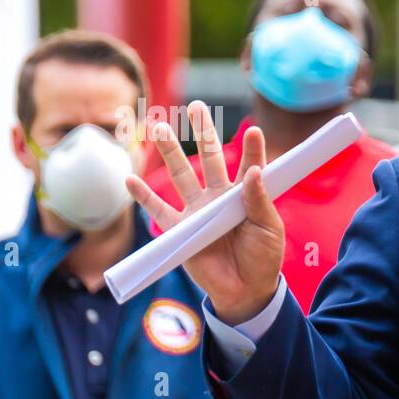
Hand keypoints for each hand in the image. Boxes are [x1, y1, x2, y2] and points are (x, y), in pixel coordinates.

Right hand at [125, 101, 284, 323]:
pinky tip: (130, 179)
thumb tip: (254, 171)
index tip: (254, 131)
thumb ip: (259, 200)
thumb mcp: (269, 229)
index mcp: (244, 194)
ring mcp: (197, 211)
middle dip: (202, 132)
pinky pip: (158, 210)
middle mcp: (219, 197)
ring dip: (170, 152)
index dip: (252, 149)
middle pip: (208, 159)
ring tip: (158, 127)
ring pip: (181, 176)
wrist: (246, 290)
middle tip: (196, 107)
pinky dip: (142, 196)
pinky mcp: (180, 230)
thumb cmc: (263, 257)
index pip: (248, 165)